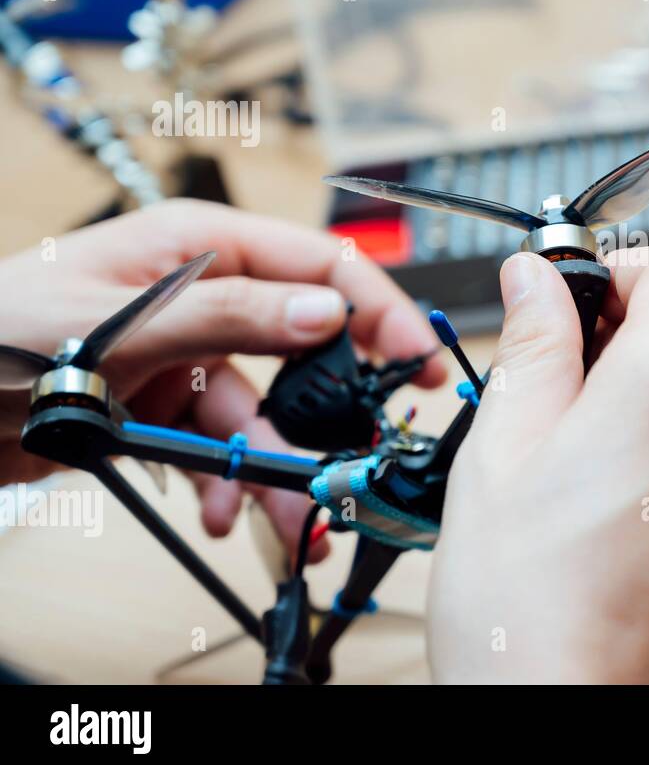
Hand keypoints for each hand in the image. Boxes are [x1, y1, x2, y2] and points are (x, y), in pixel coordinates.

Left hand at [0, 199, 443, 562]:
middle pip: (304, 345)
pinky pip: (223, 443)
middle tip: (369, 446)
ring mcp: (188, 352)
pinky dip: (229, 482)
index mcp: (200, 248)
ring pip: (265, 410)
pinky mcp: (168, 403)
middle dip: (335, 405)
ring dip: (279, 467)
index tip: (416, 357)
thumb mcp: (116, 322)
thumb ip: (227, 315)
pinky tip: (223, 510)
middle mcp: (205, 296)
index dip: (378, 308)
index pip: (318, 265)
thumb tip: (325, 312)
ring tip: (294, 516)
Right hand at [427, 247, 648, 682]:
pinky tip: (614, 530)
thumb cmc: (533, 618)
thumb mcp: (501, 452)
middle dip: (623, 353)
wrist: (581, 737)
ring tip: (573, 485)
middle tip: (550, 402)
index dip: (620, 269)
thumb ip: (532, 345)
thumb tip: (539, 280)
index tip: (577, 295)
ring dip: (647, 421)